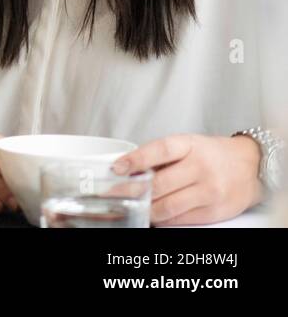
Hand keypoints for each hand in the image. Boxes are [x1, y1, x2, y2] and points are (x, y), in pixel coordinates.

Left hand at [111, 133, 263, 225]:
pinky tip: (152, 216)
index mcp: (190, 145)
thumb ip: (161, 156)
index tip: (116, 168)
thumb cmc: (212, 154)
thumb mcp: (188, 144)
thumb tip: (128, 169)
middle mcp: (201, 167)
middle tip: (113, 194)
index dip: (135, 160)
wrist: (251, 166)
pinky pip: (182, 219)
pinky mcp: (215, 211)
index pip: (159, 150)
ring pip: (168, 206)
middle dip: (132, 191)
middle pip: (160, 184)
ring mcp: (210, 191)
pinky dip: (163, 219)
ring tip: (130, 207)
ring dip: (145, 209)